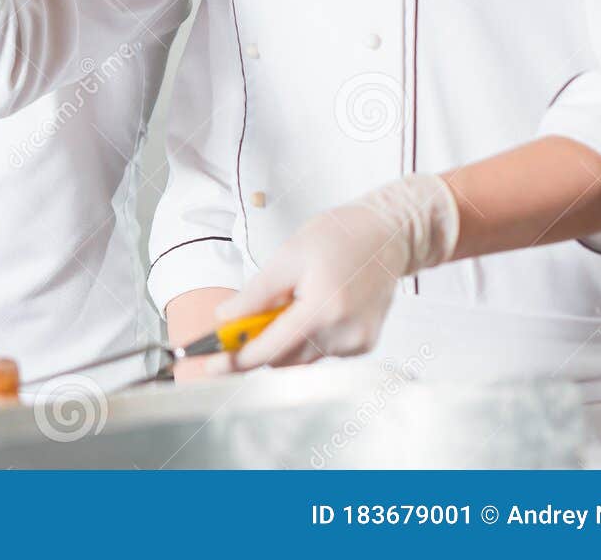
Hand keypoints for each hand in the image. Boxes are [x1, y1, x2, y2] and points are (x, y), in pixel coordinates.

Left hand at [205, 174, 459, 373]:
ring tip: (294, 298)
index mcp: (324, 309)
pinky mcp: (364, 344)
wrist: (388, 235)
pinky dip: (307, 337)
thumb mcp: (288, 256)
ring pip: (302, 358)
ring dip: (285, 339)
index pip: (271, 349)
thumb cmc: (340, 237)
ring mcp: (357, 342)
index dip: (237, 359)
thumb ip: (256, 294)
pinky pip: (322, 351)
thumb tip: (226, 319)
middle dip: (260, 344)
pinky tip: (315, 306)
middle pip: (285, 359)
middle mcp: (345, 333)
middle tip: (245, 319)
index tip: (212, 365)